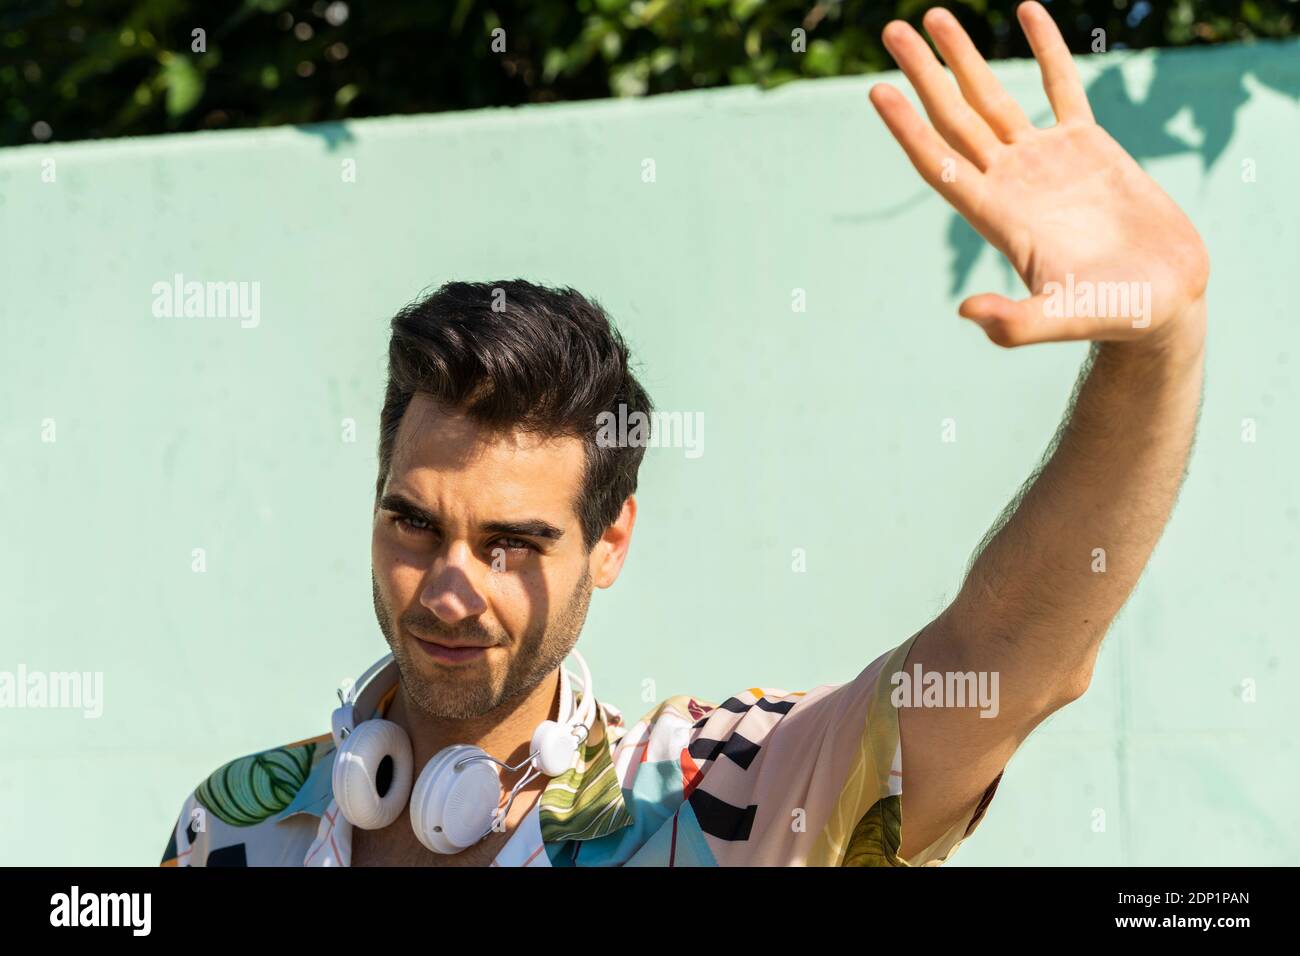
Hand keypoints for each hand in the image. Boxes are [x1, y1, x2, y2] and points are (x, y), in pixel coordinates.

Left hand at [869, 2, 1208, 349]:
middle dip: (925, 75)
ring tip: (936, 18)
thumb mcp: (1063, 318)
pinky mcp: (1088, 147)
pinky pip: (1060, 87)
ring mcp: (1046, 162)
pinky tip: (1025, 10)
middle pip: (955, 120)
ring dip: (964, 59)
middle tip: (893, 30)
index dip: (908, 128)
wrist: (1162, 301)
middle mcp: (1012, 183)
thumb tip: (967, 311)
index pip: (941, 162)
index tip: (877, 90)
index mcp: (999, 216)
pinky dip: (1045, 49)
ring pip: (994, 99)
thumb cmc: (1114, 316)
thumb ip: (1017, 322)